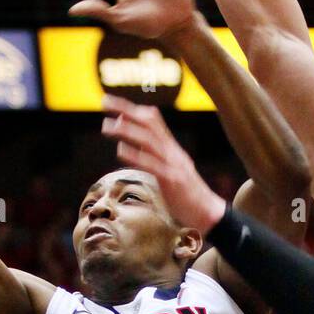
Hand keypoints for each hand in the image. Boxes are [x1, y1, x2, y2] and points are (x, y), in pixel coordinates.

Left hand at [101, 96, 225, 233]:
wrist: (208, 212)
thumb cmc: (185, 193)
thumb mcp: (168, 170)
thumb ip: (151, 156)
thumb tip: (128, 144)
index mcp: (171, 148)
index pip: (152, 120)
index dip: (131, 108)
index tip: (112, 102)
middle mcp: (172, 151)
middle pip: (149, 124)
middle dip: (126, 110)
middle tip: (105, 102)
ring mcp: (173, 164)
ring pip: (149, 141)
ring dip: (127, 131)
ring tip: (108, 125)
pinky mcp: (172, 180)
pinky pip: (152, 165)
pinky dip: (136, 156)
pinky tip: (121, 150)